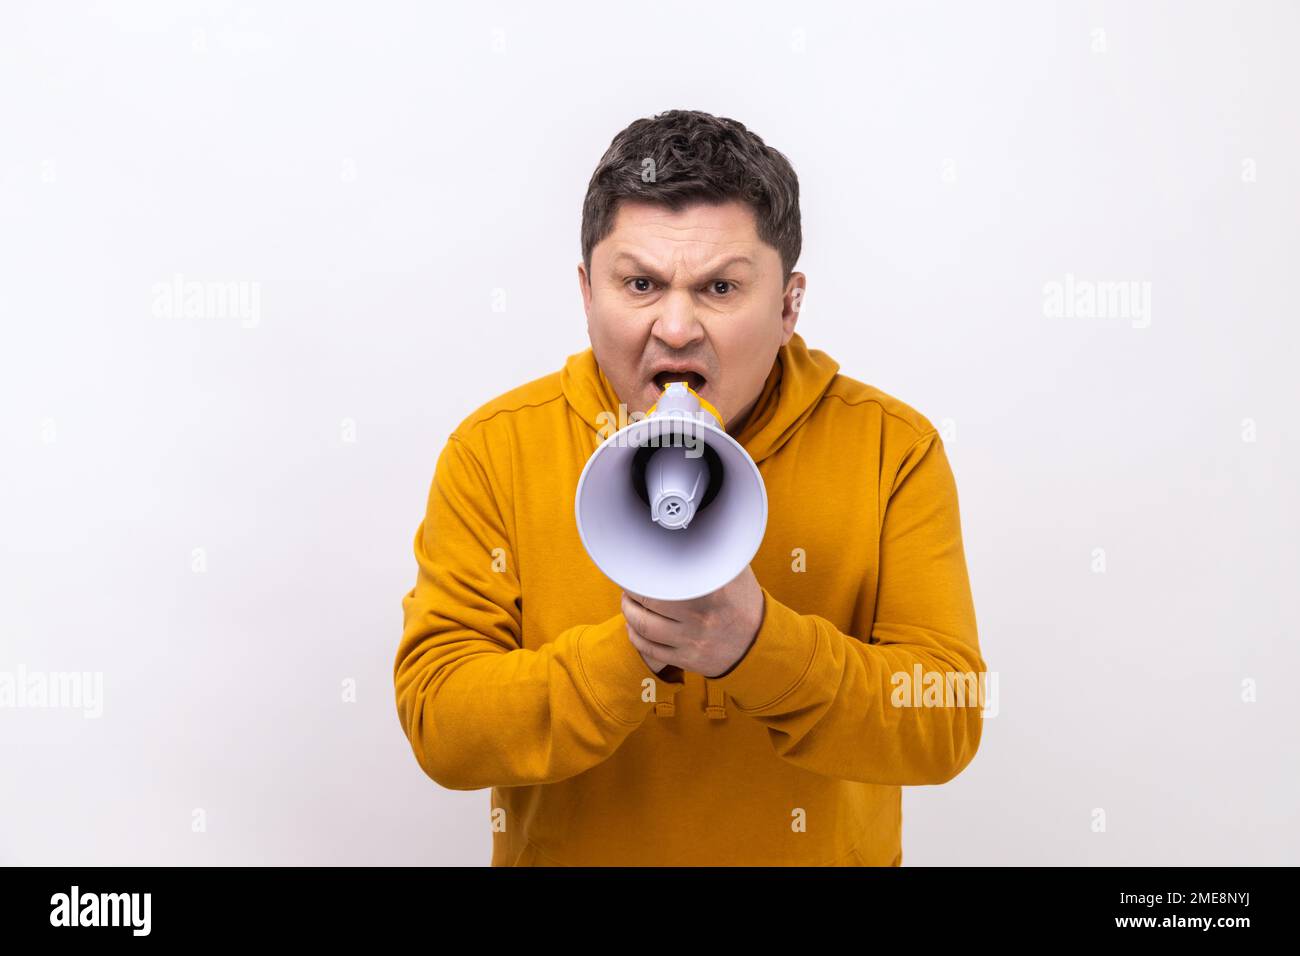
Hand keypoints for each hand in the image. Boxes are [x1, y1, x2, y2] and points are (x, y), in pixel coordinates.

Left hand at [621, 565, 764, 678]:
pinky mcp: (687, 659)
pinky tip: (635, 625)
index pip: (663, 578)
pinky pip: (649, 649)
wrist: (759, 642)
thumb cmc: (742, 601)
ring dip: (629, 612)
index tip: (636, 565)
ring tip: (630, 601)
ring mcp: (692, 641)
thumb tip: (690, 529)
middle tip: (630, 583)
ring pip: (643, 626)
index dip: (643, 572)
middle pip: (647, 601)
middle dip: (631, 591)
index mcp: (711, 590)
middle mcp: (700, 617)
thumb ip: (712, 553)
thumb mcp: (735, 571)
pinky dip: (635, 635)